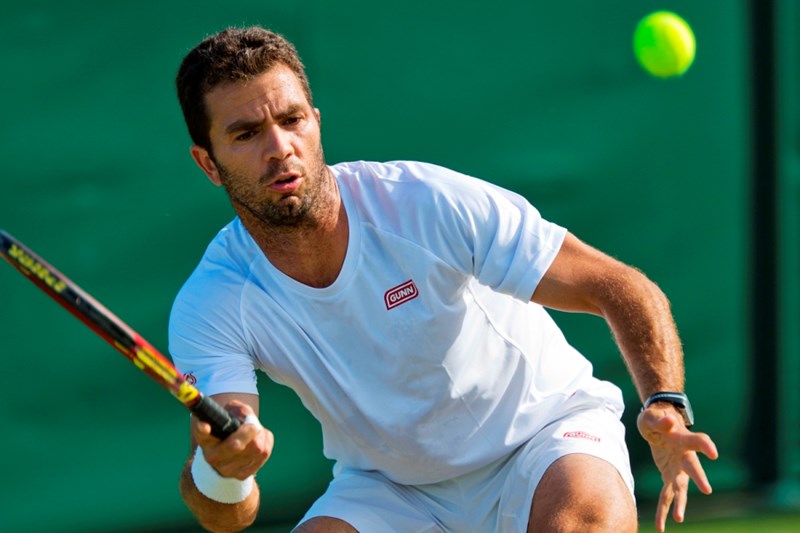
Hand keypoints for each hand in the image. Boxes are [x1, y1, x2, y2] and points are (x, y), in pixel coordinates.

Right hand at [192, 401, 273, 479]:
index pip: (201, 433)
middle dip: (248, 431)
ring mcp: (227, 468)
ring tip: (256, 430)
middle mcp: (213, 456)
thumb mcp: (228, 415)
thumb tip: (247, 415)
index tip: (206, 426)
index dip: (202, 429)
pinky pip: (264, 453)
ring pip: (256, 448)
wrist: (229, 456)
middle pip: (235, 445)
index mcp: (206, 438)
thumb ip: (236, 409)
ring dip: (261, 435)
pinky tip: (260, 439)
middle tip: (253, 426)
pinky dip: (267, 441)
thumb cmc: (228, 431)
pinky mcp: (242, 474)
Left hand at [637, 403, 718, 531]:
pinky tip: (661, 526)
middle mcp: (685, 456)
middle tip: (707, 490)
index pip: (698, 441)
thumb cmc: (656, 418)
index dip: (706, 446)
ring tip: (678, 518)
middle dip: (699, 478)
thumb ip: (660, 420)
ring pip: (680, 488)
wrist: (658, 424)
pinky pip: (666, 495)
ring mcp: (678, 468)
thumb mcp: (652, 416)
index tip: (713, 453)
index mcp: (683, 438)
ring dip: (679, 503)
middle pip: (693, 467)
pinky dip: (662, 510)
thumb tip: (670, 421)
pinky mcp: (669, 476)